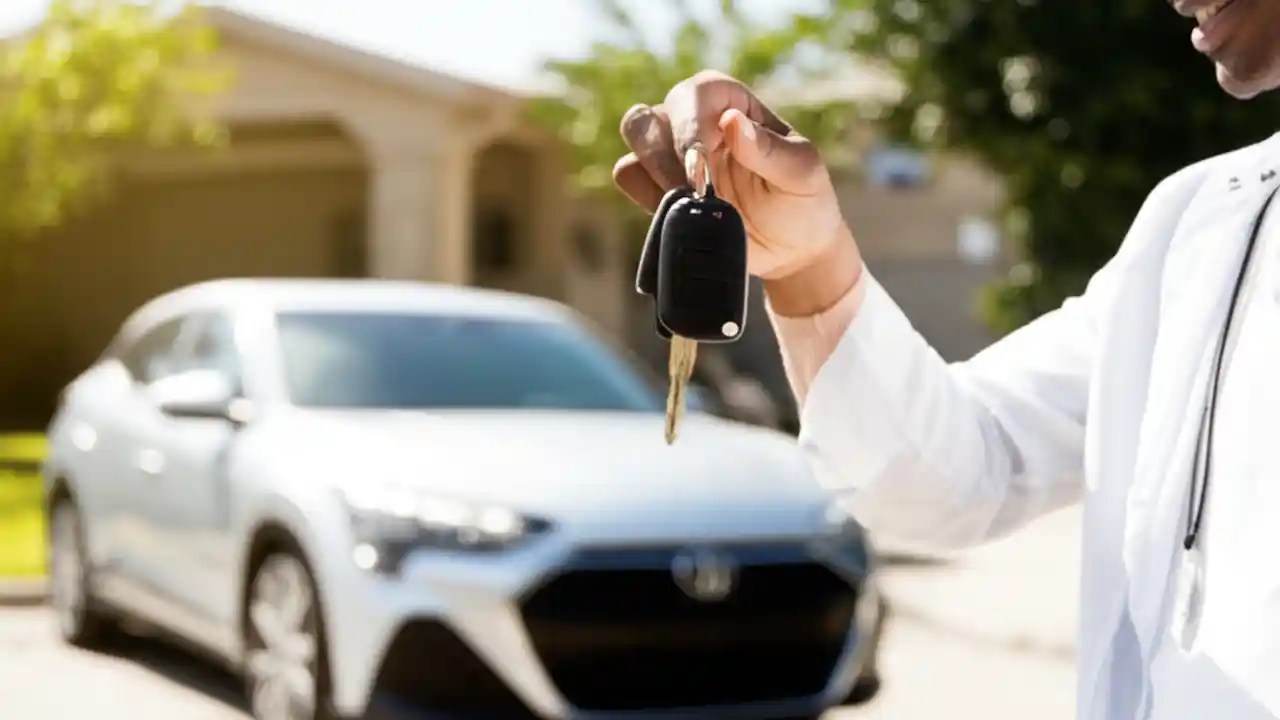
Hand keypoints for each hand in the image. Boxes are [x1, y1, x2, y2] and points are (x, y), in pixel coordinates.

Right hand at [613, 71, 862, 313]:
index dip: (689, 125)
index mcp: (731, 103)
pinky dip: (645, 194)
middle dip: (663, 154)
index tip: (700, 166)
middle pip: (651, 114)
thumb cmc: (803, 202)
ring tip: (688, 204)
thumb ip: (769, 149)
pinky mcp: (658, 187)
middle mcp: (695, 121)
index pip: (695, 92)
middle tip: (693, 192)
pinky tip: (679, 214)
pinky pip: (629, 176)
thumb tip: (731, 122)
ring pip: (634, 139)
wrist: (792, 250)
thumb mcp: (802, 174)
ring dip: (653, 172)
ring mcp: (672, 153)